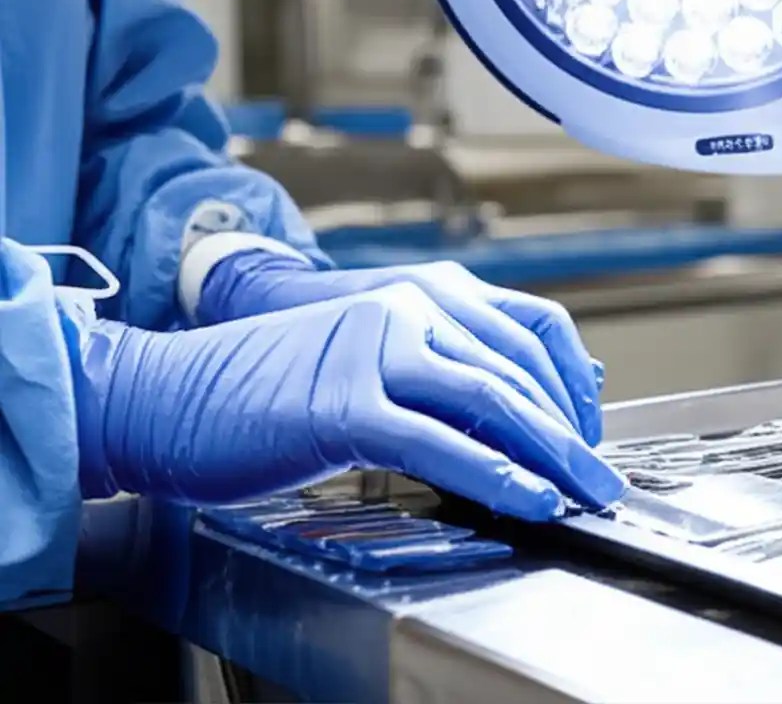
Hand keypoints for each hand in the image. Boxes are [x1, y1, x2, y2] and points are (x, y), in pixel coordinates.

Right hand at [78, 284, 626, 517]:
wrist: (171, 394)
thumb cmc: (270, 391)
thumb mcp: (369, 362)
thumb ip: (440, 374)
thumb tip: (514, 414)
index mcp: (419, 295)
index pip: (530, 326)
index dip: (573, 382)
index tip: (590, 431)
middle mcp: (407, 309)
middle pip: (519, 365)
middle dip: (571, 429)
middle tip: (600, 476)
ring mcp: (375, 350)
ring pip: (490, 398)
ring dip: (548, 451)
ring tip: (582, 491)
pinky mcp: (345, 402)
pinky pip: (438, 440)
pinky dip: (492, 472)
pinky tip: (525, 496)